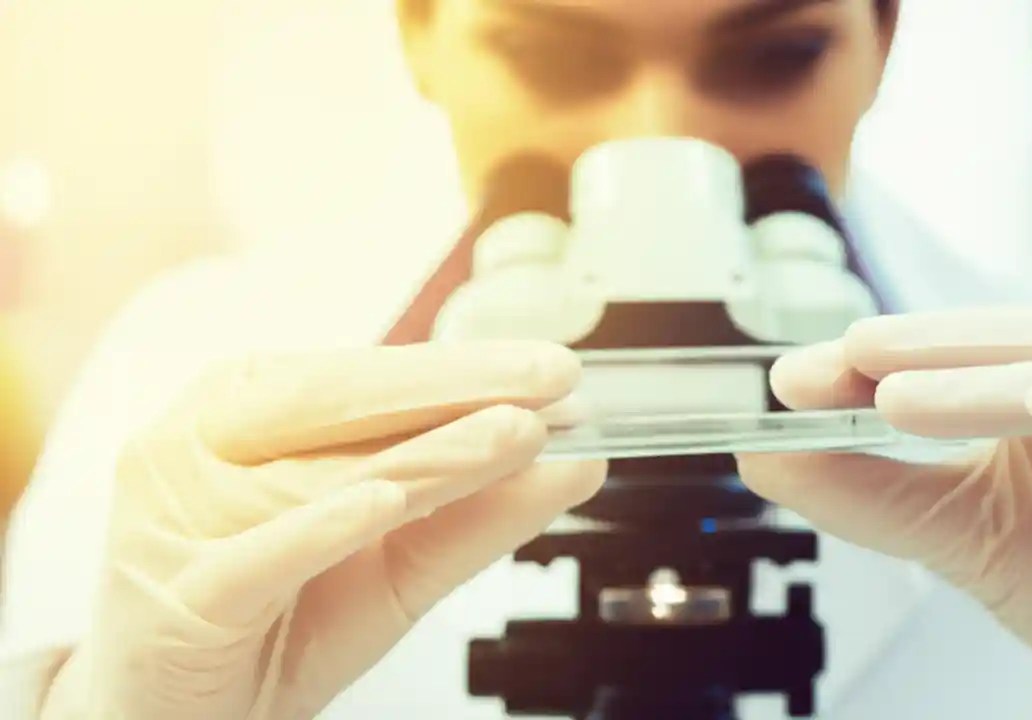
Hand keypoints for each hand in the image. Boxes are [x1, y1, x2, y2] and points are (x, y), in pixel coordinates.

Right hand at [40, 341, 604, 719]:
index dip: (465, 367)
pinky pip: (258, 556)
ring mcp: (180, 516)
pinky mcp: (181, 596)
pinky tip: (386, 498)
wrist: (183, 715)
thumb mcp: (397, 560)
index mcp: (249, 410)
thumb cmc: (281, 618)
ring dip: (426, 453)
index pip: (368, 376)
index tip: (554, 369)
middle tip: (552, 377)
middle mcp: (202, 442)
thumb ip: (477, 509)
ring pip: (317, 475)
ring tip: (513, 433)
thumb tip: (576, 459)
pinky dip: (323, 526)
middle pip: (339, 400)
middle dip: (456, 384)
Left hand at [737, 307, 1031, 719]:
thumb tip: (764, 456)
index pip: (935, 361)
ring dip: (985, 373)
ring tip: (900, 398)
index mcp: (1021, 394)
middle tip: (833, 369)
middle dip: (910, 356)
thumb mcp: (966, 543)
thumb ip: (871, 498)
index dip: (864, 367)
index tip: (790, 382)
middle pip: (994, 344)